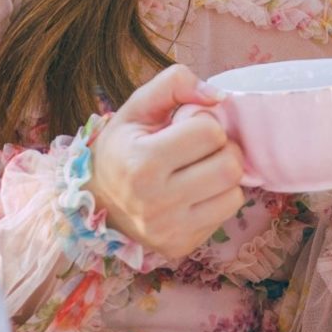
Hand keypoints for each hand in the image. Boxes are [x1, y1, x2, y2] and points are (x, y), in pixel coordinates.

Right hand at [88, 64, 247, 260]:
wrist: (96, 200)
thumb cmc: (121, 148)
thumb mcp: (137, 107)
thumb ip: (174, 85)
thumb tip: (219, 96)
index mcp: (142, 162)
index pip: (210, 132)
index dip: (204, 123)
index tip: (185, 128)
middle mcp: (155, 202)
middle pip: (229, 166)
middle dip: (222, 150)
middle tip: (201, 149)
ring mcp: (169, 229)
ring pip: (235, 194)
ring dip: (224, 177)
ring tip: (200, 170)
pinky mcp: (180, 246)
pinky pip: (226, 215)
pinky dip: (218, 199)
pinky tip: (196, 192)